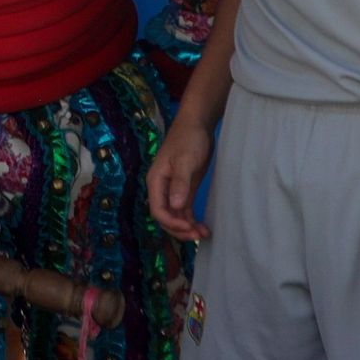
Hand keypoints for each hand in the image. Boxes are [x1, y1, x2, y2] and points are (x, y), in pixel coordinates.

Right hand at [145, 117, 213, 241]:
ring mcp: (173, 190)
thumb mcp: (185, 160)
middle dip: (179, 229)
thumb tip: (175, 206)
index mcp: (156, 181)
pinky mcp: (185, 188)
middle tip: (197, 235)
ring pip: (175, 216)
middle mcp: (162, 189)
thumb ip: (180, 183)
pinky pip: (184, 210)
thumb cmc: (188, 139)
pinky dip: (191, 219)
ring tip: (203, 234)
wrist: (197, 124)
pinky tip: (202, 227)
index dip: (171, 222)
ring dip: (187, 227)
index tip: (188, 228)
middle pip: (165, 217)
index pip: (158, 210)